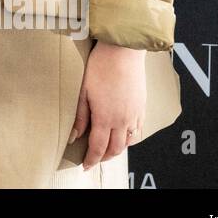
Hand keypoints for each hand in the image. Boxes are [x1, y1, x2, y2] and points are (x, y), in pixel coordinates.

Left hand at [69, 40, 145, 169]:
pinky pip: (138, 130)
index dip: (91, 159)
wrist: (123, 51)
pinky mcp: (142, 106)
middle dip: (104, 158)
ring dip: (118, 149)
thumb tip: (75, 136)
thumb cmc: (100, 67)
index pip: (99, 147)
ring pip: (128, 142)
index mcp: (106, 117)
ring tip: (107, 150)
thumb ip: (79, 116)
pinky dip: (131, 138)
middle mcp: (123, 120)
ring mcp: (135, 114)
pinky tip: (124, 136)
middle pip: (115, 149)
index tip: (85, 166)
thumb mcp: (83, 91)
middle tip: (94, 160)